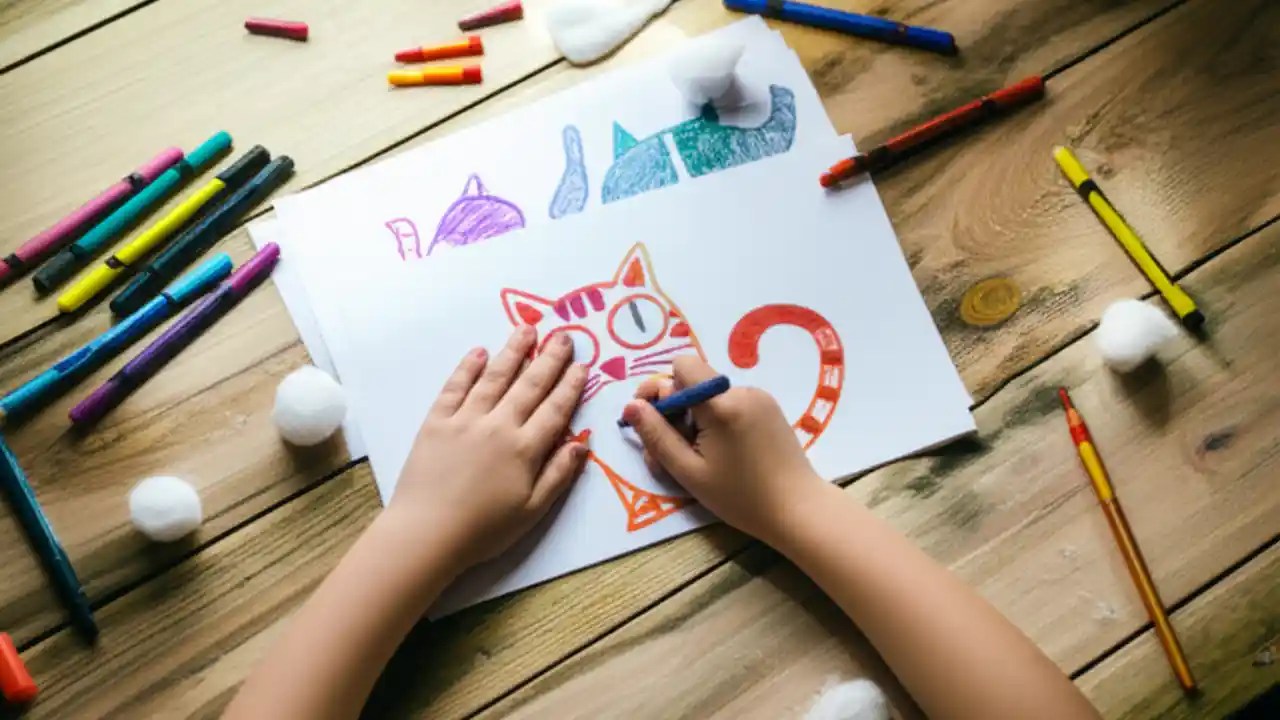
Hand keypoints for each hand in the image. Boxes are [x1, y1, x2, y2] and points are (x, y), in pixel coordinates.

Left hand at [387, 325, 588, 571]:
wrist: (426, 533)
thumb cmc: (484, 530)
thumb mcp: (532, 511)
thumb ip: (559, 474)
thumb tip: (582, 443)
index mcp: (525, 449)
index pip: (555, 410)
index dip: (570, 386)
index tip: (582, 365)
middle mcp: (498, 426)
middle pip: (529, 385)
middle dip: (549, 359)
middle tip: (563, 335)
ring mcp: (465, 420)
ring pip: (494, 378)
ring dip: (512, 351)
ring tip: (526, 329)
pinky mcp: (436, 422)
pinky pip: (455, 388)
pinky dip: (467, 368)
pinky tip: (479, 353)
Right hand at [621, 356, 826, 544]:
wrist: (797, 510)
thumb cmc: (741, 497)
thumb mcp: (689, 472)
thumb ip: (657, 436)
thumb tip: (630, 406)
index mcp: (721, 404)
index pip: (682, 366)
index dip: (661, 388)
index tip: (651, 418)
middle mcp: (742, 391)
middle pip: (694, 383)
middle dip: (674, 410)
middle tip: (669, 449)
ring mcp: (759, 397)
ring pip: (710, 395)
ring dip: (694, 418)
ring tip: (696, 456)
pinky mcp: (768, 408)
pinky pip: (730, 403)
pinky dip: (715, 420)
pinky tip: (720, 451)